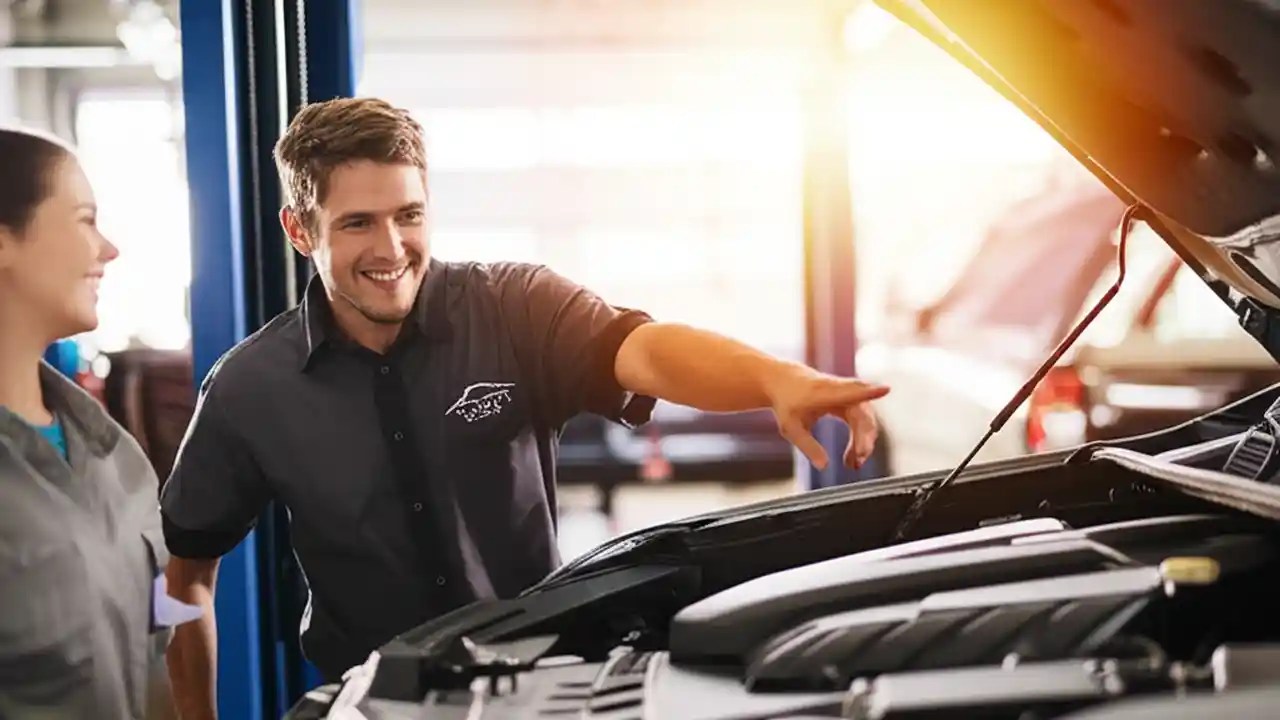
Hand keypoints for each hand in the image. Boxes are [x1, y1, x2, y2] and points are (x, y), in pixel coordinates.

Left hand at [764, 365, 889, 469]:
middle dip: (863, 438)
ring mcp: (848, 394)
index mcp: (823, 392)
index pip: (849, 392)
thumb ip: (808, 446)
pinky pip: (861, 420)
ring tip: (853, 465)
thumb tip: (824, 466)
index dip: (867, 391)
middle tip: (857, 462)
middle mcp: (840, 390)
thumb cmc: (786, 403)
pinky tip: (852, 457)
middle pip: (861, 413)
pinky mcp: (850, 400)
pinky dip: (860, 438)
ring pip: (865, 418)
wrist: (784, 382)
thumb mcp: (790, 428)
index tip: (885, 389)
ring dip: (863, 442)